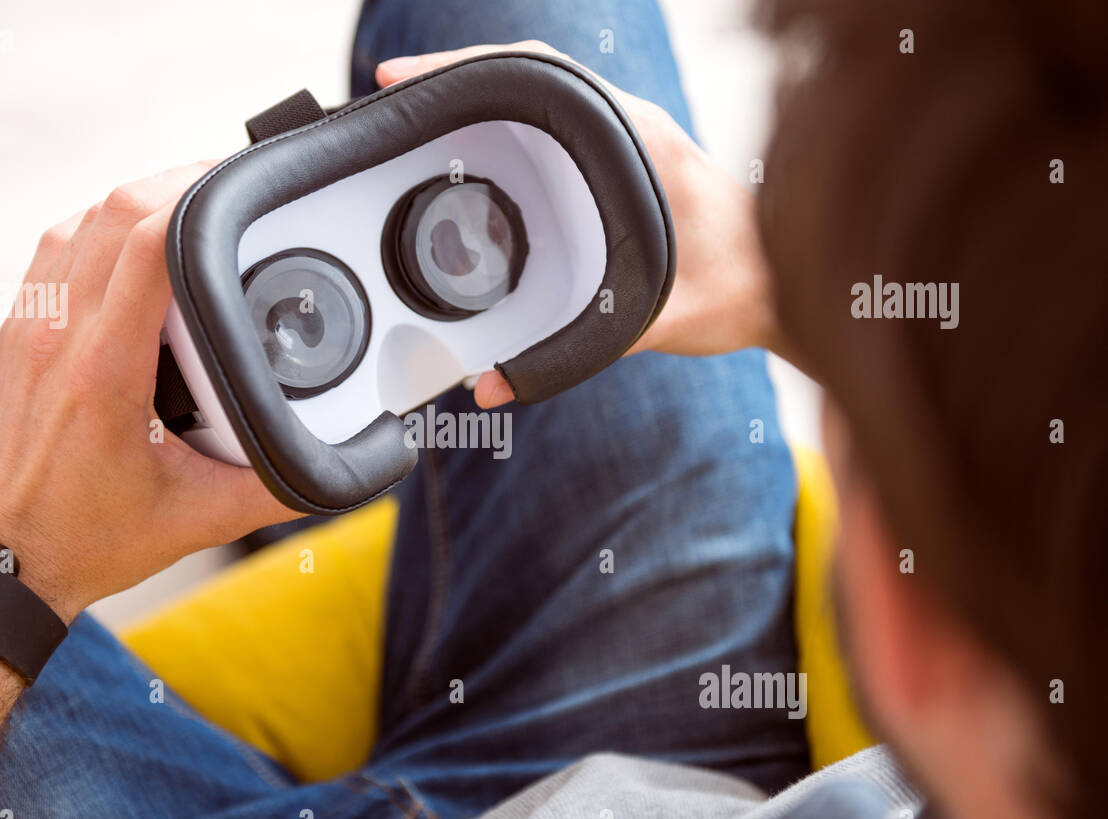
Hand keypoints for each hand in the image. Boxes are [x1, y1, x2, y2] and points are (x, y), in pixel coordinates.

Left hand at [0, 162, 299, 622]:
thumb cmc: (78, 542)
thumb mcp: (196, 520)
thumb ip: (275, 490)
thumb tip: (335, 466)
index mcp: (103, 374)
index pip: (148, 245)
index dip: (200, 198)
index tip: (241, 191)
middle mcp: (57, 337)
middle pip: (115, 213)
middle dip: (180, 186)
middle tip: (232, 194)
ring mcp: (29, 329)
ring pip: (81, 220)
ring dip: (138, 203)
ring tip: (192, 213)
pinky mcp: (17, 334)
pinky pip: (56, 249)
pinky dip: (101, 229)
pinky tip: (136, 248)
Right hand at [376, 41, 781, 405]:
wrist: (794, 284)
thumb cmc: (746, 288)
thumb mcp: (657, 323)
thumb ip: (575, 356)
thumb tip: (493, 384)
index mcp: (638, 137)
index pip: (537, 72)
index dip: (462, 67)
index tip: (406, 77)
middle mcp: (631, 125)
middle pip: (524, 74)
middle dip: (452, 80)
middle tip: (391, 99)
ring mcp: (626, 138)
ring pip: (538, 96)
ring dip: (478, 102)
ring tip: (418, 123)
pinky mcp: (623, 162)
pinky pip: (555, 126)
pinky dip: (508, 130)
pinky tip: (474, 156)